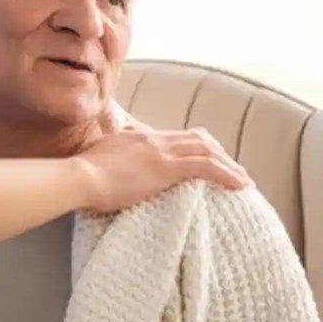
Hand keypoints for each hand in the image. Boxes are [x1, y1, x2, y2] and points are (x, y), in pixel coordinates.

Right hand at [73, 127, 252, 213]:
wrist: (80, 178)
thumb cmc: (82, 173)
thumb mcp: (96, 154)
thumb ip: (106, 148)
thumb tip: (102, 147)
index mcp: (138, 135)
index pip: (175, 136)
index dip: (196, 146)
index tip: (207, 159)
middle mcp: (153, 138)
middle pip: (197, 138)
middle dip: (219, 153)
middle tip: (232, 170)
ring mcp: (161, 151)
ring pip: (207, 150)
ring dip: (229, 165)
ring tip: (242, 181)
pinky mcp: (167, 167)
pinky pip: (207, 167)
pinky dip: (227, 174)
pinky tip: (240, 186)